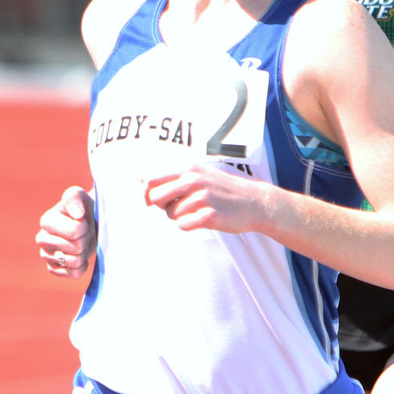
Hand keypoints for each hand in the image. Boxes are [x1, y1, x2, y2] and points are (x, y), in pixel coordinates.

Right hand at [36, 186, 94, 276]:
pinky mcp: (54, 269)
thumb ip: (74, 198)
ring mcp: (46, 256)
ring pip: (73, 262)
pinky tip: (80, 256)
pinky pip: (72, 273)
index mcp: (47, 221)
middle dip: (85, 240)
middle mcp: (42, 239)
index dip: (84, 228)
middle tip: (83, 233)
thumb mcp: (79, 196)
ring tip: (81, 243)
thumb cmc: (82, 208)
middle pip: (75, 248)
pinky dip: (81, 266)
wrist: (89, 223)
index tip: (83, 221)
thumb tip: (77, 215)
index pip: (74, 232)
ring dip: (83, 253)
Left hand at [144, 164, 270, 233]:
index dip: (146, 193)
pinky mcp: (209, 215)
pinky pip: (183, 225)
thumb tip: (139, 178)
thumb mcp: (198, 174)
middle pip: (155, 198)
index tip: (152, 201)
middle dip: (162, 206)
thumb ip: (169, 176)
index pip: (150, 180)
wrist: (255, 202)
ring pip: (170, 214)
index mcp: (188, 168)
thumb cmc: (221, 190)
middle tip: (178, 207)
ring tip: (198, 211)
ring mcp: (202, 197)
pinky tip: (202, 220)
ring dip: (180, 216)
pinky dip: (189, 225)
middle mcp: (193, 180)